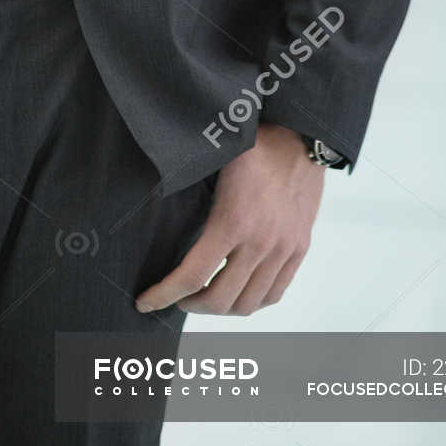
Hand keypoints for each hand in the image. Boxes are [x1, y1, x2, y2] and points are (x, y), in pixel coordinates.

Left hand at [135, 125, 322, 314]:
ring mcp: (283, 250)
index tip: (145, 303)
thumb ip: (189, 189)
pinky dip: (251, 302)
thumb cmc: (252, 144)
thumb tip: (152, 201)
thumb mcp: (213, 162)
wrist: (300, 136)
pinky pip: (274, 294)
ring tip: (203, 297)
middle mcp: (260, 243)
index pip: (193, 276)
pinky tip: (236, 292)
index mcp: (233, 221)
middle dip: (190, 305)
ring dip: (220, 309)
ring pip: (248, 304)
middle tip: (176, 297)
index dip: (164, 295)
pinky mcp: (299, 250)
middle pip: (219, 300)